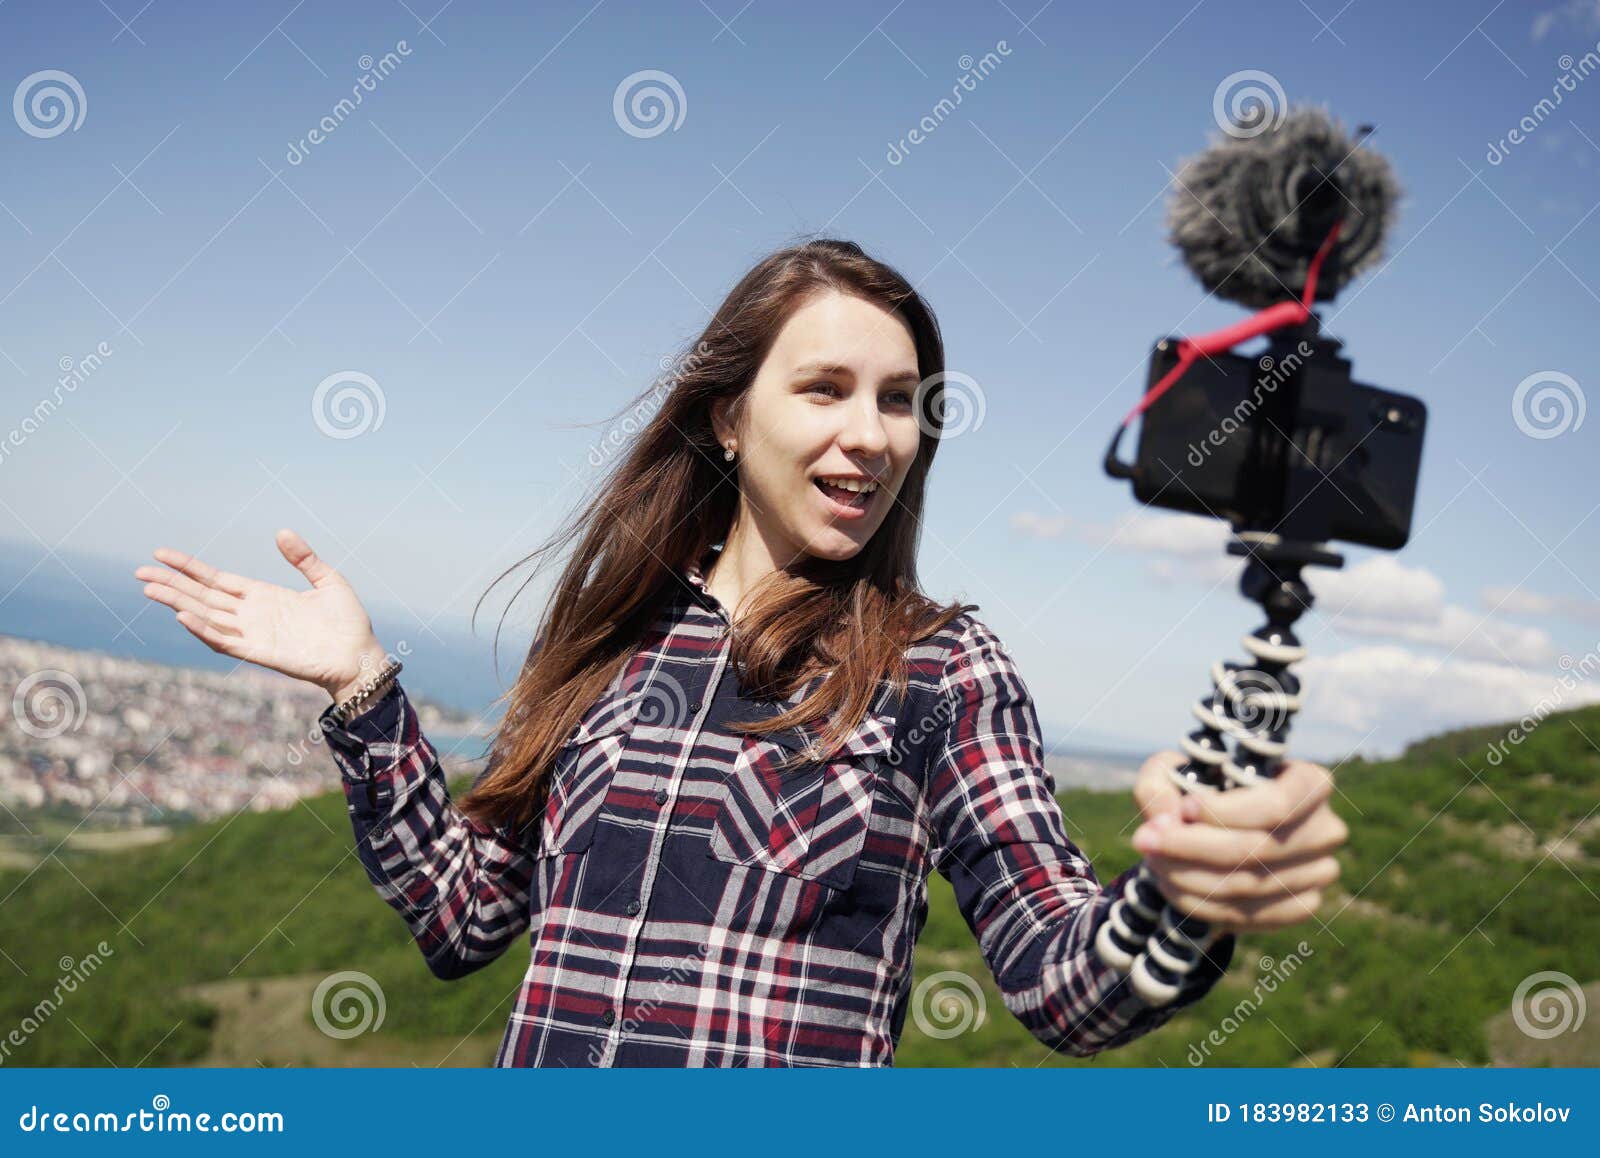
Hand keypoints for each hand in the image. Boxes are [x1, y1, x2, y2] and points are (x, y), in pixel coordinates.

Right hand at [135, 529, 388, 700]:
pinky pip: (225, 641)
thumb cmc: (348, 622)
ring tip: (150, 589)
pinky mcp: (260, 652)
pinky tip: (184, 615)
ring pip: (206, 616)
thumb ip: (304, 558)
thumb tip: (281, 532)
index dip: (189, 567)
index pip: (216, 579)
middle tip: (139, 572)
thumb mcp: (327, 580)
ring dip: (178, 603)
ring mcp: (253, 633)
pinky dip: (203, 629)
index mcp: (263, 595)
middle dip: (171, 584)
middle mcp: (252, 614)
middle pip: (202, 596)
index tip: (161, 554)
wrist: (361, 656)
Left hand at [1129, 750, 1345, 934]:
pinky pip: (1248, 915)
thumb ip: (1161, 782)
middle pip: (1256, 850)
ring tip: (1152, 861)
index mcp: (1311, 784)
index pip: (1276, 805)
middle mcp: (1325, 829)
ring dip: (1188, 877)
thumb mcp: (1177, 772)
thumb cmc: (1202, 792)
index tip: (1182, 807)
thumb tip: (1166, 819)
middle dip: (1190, 846)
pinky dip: (1200, 904)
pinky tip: (1171, 885)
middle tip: (1145, 840)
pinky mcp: (1303, 907)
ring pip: (1248, 886)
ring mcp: (1319, 873)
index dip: (1225, 812)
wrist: (1221, 832)